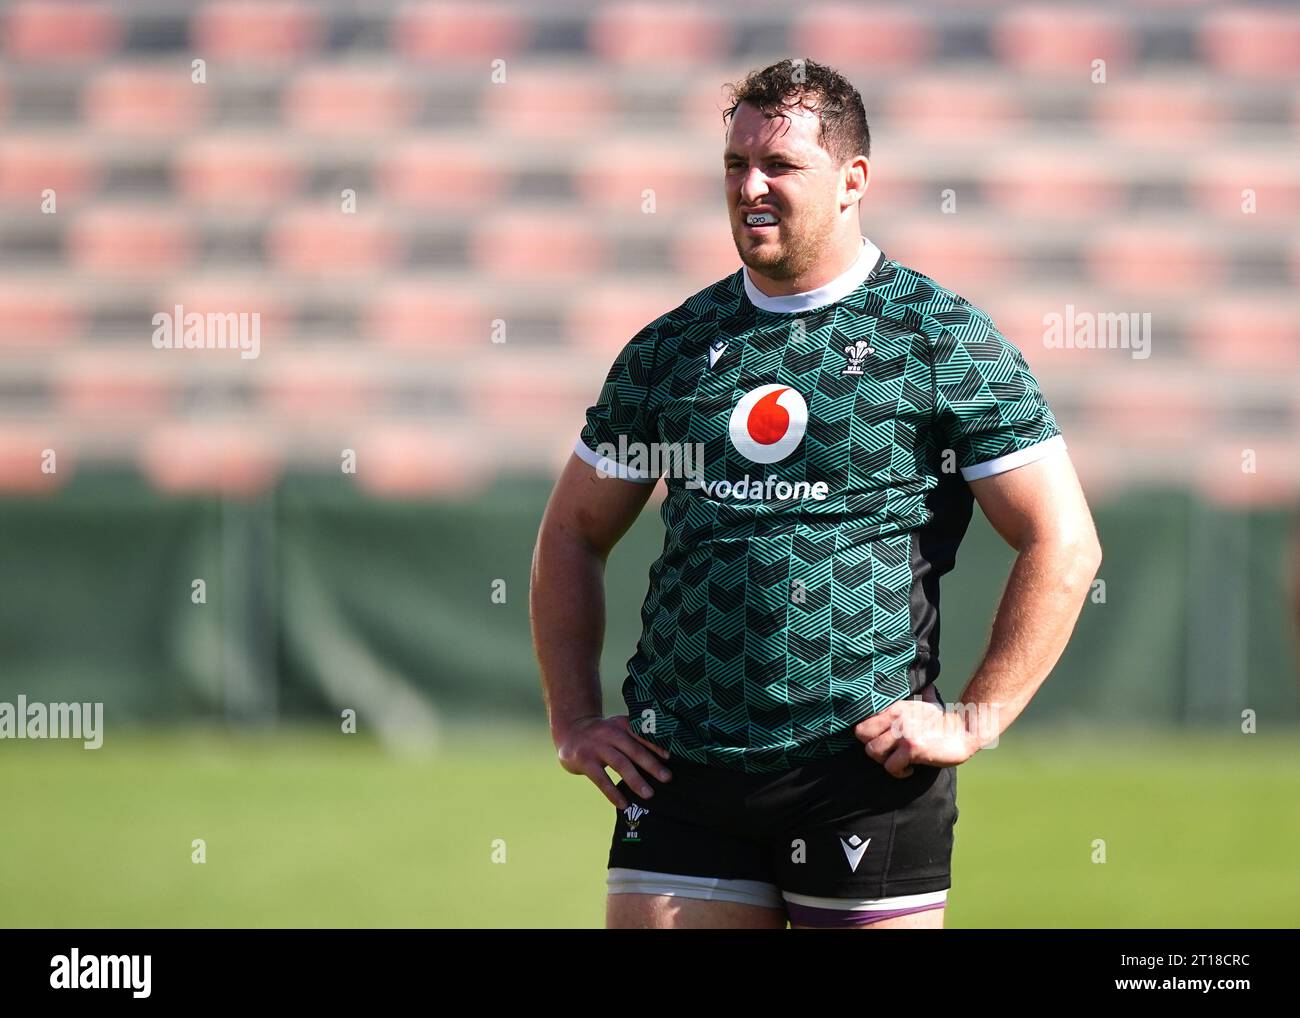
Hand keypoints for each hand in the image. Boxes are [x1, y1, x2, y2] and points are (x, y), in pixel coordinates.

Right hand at [555, 714, 671, 809]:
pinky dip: (613, 792)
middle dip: (652, 765)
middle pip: (635, 750)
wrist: (571, 731)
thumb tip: (663, 761)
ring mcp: (597, 746)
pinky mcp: (585, 760)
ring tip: (649, 794)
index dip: (657, 747)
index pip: (643, 736)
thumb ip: (635, 740)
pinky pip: (602, 779)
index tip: (672, 759)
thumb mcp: (618, 729)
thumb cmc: (602, 735)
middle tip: (667, 778)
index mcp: (622, 725)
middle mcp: (611, 733)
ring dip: (636, 780)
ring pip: (620, 764)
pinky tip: (623, 804)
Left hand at [853, 692, 979, 778]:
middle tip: (887, 753)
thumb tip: (927, 686)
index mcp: (896, 707)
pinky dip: (899, 772)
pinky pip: (891, 766)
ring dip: (885, 761)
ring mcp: (903, 733)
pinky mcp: (912, 748)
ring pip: (873, 752)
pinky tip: (909, 770)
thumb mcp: (929, 703)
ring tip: (898, 763)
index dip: (867, 734)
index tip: (879, 741)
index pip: (863, 719)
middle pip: (862, 735)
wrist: (965, 731)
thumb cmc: (946, 720)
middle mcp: (896, 718)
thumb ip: (922, 695)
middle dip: (872, 747)